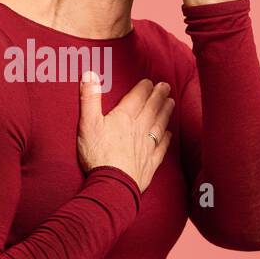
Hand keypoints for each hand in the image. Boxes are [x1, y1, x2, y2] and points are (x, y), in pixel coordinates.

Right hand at [76, 73, 173, 192]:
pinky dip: (166, 139)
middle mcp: (139, 129)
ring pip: (159, 125)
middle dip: (159, 96)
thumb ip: (90, 98)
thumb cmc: (98, 154)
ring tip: (172, 103)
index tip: (149, 81)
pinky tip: (169, 134)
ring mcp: (146, 146)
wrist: (112, 184)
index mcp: (124, 118)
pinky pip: (161, 148)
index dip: (144, 88)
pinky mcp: (149, 163)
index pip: (137, 98)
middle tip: (166, 87)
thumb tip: (90, 75)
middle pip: (151, 109)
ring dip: (166, 113)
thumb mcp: (88, 123)